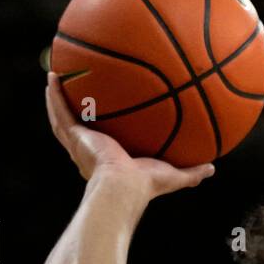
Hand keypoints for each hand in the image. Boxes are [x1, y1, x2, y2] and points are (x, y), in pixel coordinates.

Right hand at [45, 72, 214, 195]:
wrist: (123, 187)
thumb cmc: (145, 186)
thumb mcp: (173, 175)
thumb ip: (191, 172)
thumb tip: (212, 168)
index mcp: (109, 159)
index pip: (103, 140)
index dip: (99, 129)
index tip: (103, 115)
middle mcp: (90, 150)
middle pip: (78, 126)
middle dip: (75, 109)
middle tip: (73, 91)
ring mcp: (79, 143)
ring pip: (62, 117)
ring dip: (57, 98)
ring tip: (55, 78)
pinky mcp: (74, 136)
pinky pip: (60, 111)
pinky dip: (54, 95)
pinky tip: (52, 76)